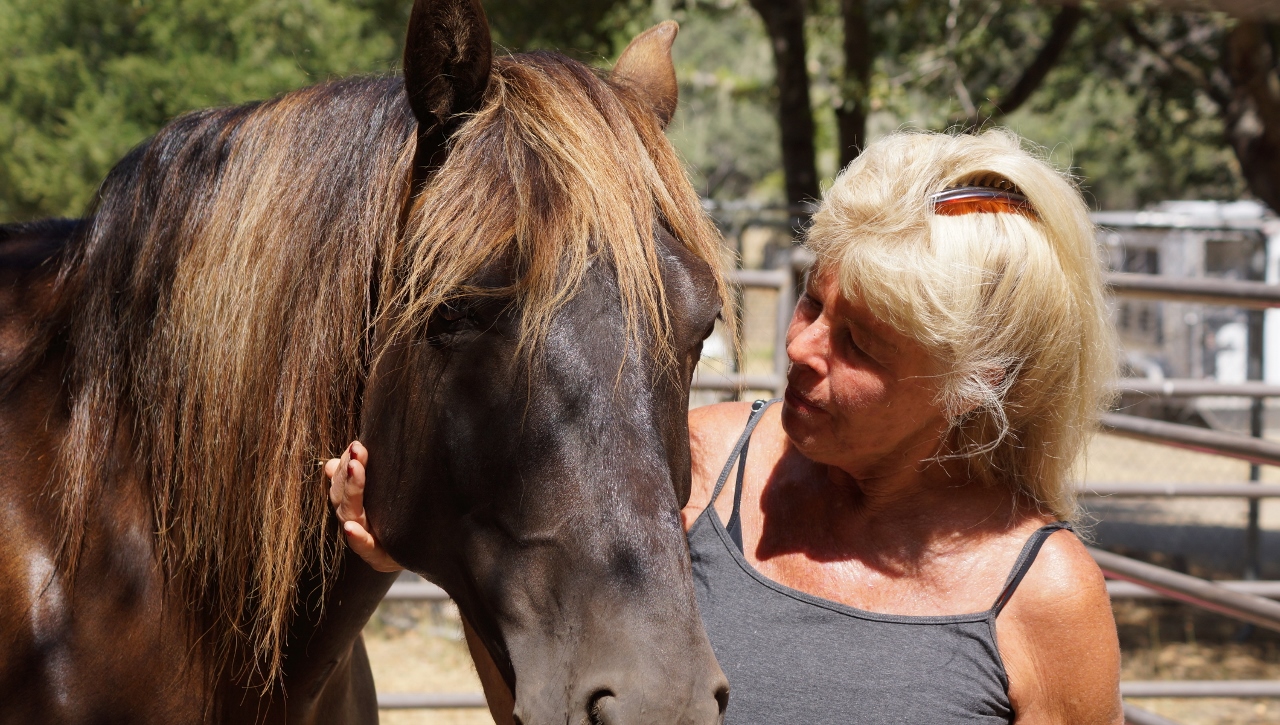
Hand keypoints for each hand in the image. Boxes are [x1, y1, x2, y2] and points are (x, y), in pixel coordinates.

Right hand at [326, 441, 403, 572]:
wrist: (422, 553)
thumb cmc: (398, 522)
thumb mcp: (381, 499)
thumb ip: (358, 480)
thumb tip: (331, 464)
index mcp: (354, 507)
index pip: (341, 484)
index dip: (345, 465)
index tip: (355, 446)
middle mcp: (356, 522)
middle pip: (342, 497)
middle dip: (348, 473)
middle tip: (357, 451)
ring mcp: (365, 540)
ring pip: (349, 514)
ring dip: (351, 491)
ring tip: (355, 469)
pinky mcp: (378, 558)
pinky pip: (365, 548)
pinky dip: (357, 538)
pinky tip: (350, 528)